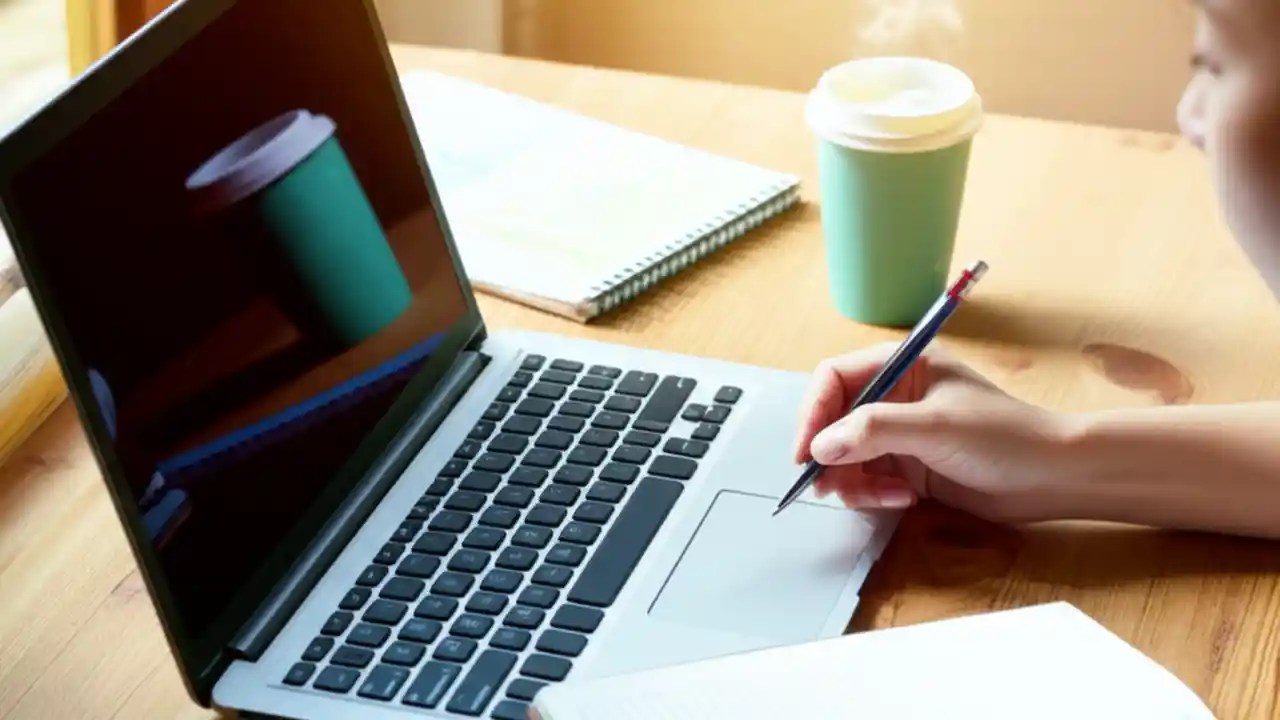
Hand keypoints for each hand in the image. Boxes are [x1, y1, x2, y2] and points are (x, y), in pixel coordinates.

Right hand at [793, 342, 1074, 522]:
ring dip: (853, 480)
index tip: (806, 451)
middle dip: (829, 454)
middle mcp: (895, 395)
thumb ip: (873, 430)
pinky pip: (868, 479)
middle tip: (826, 486)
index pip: (834, 379)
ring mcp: (900, 432)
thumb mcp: (934, 427)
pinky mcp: (908, 466)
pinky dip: (875, 493)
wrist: (1052, 478)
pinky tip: (904, 499)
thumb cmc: (1003, 437)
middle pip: (834, 420)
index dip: (813, 413)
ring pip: (847, 455)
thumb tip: (820, 447)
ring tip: (881, 496)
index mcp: (902, 364)